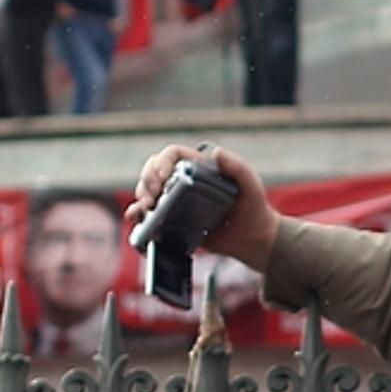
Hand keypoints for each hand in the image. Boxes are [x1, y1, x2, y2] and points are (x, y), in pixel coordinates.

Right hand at [131, 142, 278, 270]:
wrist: (253, 239)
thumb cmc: (253, 207)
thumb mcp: (251, 184)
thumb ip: (238, 168)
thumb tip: (217, 152)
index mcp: (198, 167)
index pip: (172, 155)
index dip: (162, 162)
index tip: (163, 177)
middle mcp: (183, 181)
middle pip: (153, 172)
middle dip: (146, 181)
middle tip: (151, 196)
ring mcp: (176, 202)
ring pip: (148, 193)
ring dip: (140, 199)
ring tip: (143, 209)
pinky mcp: (173, 223)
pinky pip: (150, 218)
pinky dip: (139, 219)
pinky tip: (137, 220)